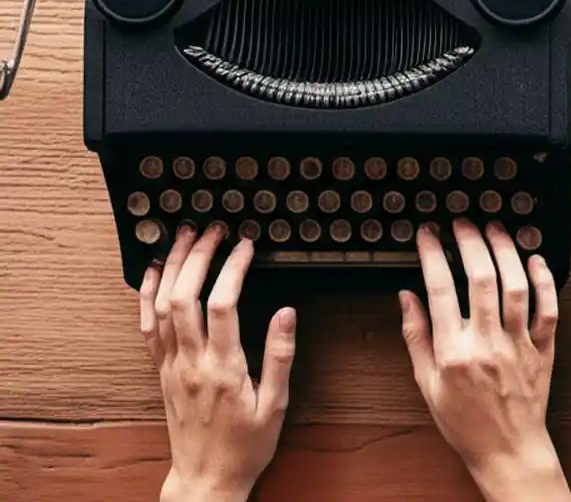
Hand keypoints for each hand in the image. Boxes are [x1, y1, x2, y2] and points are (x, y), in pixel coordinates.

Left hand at [139, 225, 296, 501]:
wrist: (206, 479)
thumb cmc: (246, 446)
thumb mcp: (276, 405)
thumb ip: (280, 356)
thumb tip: (286, 313)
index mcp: (224, 369)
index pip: (223, 305)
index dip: (233, 268)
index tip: (246, 245)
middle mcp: (191, 362)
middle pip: (185, 296)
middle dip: (198, 256)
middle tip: (212, 229)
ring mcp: (171, 365)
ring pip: (162, 306)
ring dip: (173, 267)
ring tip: (185, 237)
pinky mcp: (161, 371)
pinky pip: (148, 326)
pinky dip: (148, 294)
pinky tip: (156, 272)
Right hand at [400, 219, 567, 501]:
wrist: (506, 449)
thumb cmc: (464, 422)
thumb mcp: (426, 384)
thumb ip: (416, 337)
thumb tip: (407, 297)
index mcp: (452, 352)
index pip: (440, 289)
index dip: (432, 253)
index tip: (428, 234)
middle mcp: (486, 344)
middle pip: (480, 278)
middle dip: (470, 242)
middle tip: (463, 223)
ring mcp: (518, 345)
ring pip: (515, 286)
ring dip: (506, 251)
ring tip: (496, 230)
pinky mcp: (543, 349)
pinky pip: (548, 309)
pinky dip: (544, 281)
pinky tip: (535, 259)